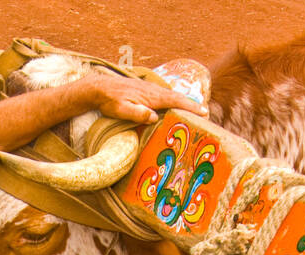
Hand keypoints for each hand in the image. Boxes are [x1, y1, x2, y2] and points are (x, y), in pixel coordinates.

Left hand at [82, 74, 205, 123]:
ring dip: (183, 101)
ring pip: (171, 95)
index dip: (190, 107)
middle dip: (191, 104)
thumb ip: (137, 113)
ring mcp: (150, 89)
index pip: (175, 101)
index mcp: (151, 96)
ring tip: (194, 110)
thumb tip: (153, 116)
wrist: (100, 87)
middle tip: (205, 113)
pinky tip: (174, 104)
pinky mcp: (145, 90)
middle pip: (177, 97)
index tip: (203, 112)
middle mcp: (153, 90)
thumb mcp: (121, 110)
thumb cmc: (110, 101)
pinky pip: (164, 95)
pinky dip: (173, 99)